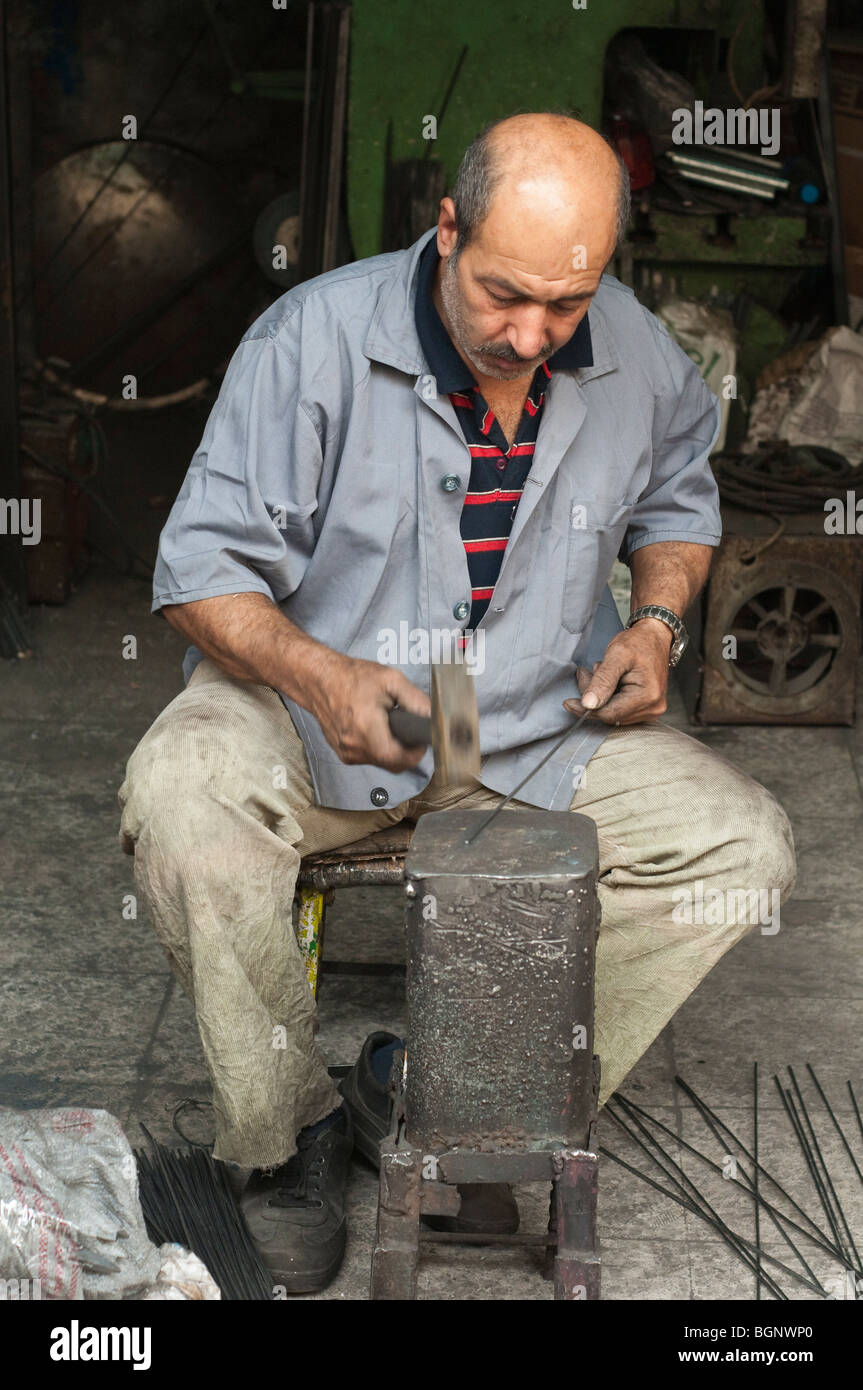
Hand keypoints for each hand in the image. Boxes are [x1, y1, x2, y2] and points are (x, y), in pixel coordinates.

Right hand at [310, 653, 431, 771]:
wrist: (319, 679)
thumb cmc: (352, 677)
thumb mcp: (391, 680)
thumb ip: (415, 700)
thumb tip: (434, 717)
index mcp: (367, 730)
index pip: (401, 760)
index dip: (416, 753)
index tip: (420, 739)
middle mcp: (355, 747)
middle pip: (393, 764)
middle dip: (405, 751)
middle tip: (406, 729)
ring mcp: (347, 753)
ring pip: (381, 763)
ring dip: (391, 749)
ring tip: (388, 724)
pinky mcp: (343, 754)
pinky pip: (369, 758)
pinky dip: (377, 748)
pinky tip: (375, 728)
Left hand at [562, 619, 671, 725]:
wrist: (655, 637)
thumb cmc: (639, 642)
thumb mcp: (617, 654)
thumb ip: (602, 680)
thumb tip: (588, 704)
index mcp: (648, 696)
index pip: (609, 713)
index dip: (586, 709)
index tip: (568, 702)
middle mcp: (653, 707)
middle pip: (610, 715)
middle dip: (592, 699)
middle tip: (584, 675)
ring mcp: (652, 710)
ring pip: (613, 714)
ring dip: (600, 697)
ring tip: (599, 672)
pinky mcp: (647, 708)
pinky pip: (620, 710)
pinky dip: (609, 697)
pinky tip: (607, 682)